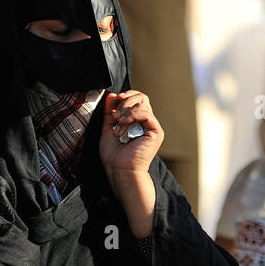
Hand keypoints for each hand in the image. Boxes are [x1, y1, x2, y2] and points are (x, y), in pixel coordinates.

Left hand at [98, 91, 161, 237]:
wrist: (119, 170)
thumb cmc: (114, 155)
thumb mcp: (108, 127)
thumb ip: (110, 112)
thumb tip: (113, 95)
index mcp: (137, 121)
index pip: (137, 98)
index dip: (126, 95)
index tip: (115, 100)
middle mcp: (147, 122)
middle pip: (141, 97)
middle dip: (125, 101)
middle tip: (115, 115)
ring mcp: (152, 126)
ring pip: (143, 102)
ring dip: (126, 110)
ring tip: (118, 123)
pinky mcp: (156, 131)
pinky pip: (146, 114)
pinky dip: (132, 115)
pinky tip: (123, 124)